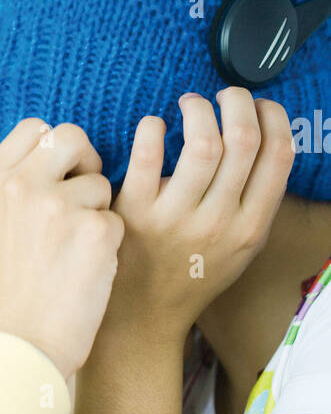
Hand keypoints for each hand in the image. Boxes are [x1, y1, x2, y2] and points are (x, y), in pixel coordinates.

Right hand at [0, 119, 124, 380]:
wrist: (18, 347)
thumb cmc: (8, 295)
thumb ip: (17, 187)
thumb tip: (59, 154)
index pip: (35, 128)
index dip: (56, 148)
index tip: (60, 173)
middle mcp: (21, 184)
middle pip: (73, 137)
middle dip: (85, 163)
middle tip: (81, 199)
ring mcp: (58, 205)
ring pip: (101, 183)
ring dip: (96, 212)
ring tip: (72, 253)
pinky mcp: (95, 230)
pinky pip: (116, 220)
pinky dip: (108, 246)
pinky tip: (85, 272)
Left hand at [104, 86, 293, 338]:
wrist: (141, 318)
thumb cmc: (190, 276)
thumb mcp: (239, 248)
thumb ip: (254, 202)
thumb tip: (265, 140)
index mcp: (250, 227)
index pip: (278, 155)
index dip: (274, 117)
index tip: (260, 106)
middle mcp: (218, 222)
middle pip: (243, 139)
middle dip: (238, 101)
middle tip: (224, 95)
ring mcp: (175, 218)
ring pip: (202, 142)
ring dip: (199, 109)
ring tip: (190, 103)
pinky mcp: (134, 212)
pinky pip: (148, 155)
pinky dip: (153, 128)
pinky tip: (154, 126)